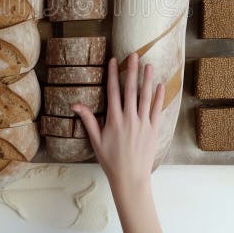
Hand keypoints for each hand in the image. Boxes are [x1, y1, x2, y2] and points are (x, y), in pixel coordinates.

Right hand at [72, 53, 163, 192]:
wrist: (130, 178)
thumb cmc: (111, 160)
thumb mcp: (96, 140)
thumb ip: (88, 120)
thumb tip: (75, 105)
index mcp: (114, 119)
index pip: (113, 91)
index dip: (113, 74)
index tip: (114, 60)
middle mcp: (129, 118)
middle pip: (130, 89)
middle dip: (131, 70)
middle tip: (134, 54)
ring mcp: (143, 123)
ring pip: (145, 97)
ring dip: (147, 79)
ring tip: (148, 65)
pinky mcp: (153, 130)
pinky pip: (156, 110)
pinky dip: (158, 97)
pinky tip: (159, 85)